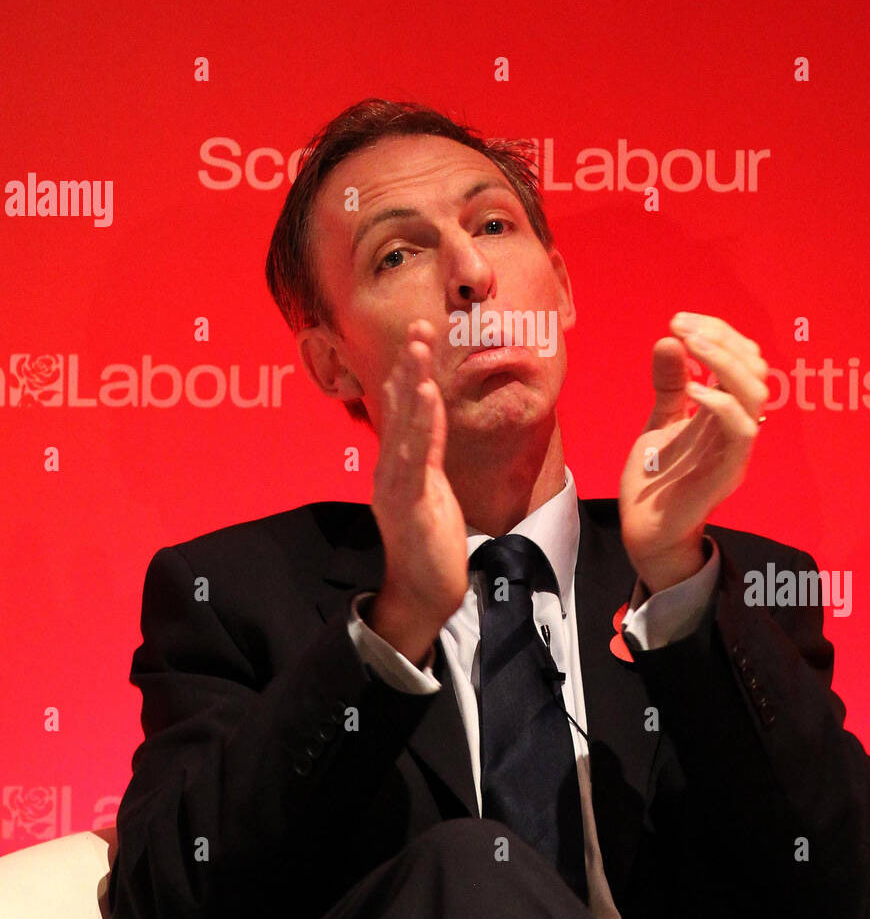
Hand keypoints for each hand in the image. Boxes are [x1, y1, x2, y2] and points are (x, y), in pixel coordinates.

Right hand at [368, 320, 470, 664]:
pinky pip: (415, 454)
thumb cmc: (430, 543)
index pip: (404, 411)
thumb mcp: (429, 490)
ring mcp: (396, 484)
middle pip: (400, 408)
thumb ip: (423, 458)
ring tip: (420, 348)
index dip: (410, 372)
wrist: (424, 592)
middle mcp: (389, 469)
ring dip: (413, 381)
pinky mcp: (408, 501)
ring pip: (405, 424)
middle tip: (419, 325)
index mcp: (395, 466)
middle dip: (410, 365)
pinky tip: (427, 395)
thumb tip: (425, 429)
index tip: (420, 337)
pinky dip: (420, 422)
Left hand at [619, 312, 768, 592]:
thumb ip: (670, 384)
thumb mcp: (661, 421)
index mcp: (728, 412)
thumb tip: (670, 339)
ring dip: (723, 360)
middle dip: (722, 338)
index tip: (680, 320)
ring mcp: (737, 450)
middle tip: (681, 325)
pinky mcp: (728, 471)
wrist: (645, 531)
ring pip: (755, 393)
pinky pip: (740, 430)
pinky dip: (719, 401)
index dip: (719, 332)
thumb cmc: (656, 480)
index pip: (744, 359)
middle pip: (756, 369)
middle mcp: (739, 427)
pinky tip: (691, 388)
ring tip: (689, 343)